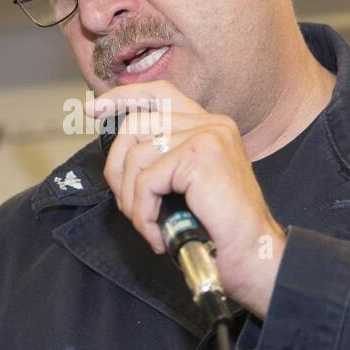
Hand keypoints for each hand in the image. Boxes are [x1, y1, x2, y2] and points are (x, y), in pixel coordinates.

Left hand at [86, 79, 285, 318]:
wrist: (255, 255)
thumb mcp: (188, 186)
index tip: (94, 107)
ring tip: (148, 226)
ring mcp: (206, 135)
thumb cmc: (222, 231)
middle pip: (137, 124)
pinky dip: (142, 213)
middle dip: (117, 168)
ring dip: (132, 200)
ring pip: (136, 156)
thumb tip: (121, 157)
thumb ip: (165, 161)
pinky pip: (146, 181)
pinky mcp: (198, 155)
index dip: (124, 96)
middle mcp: (211, 123)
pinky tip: (158, 233)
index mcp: (210, 126)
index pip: (160, 94)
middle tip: (128, 207)